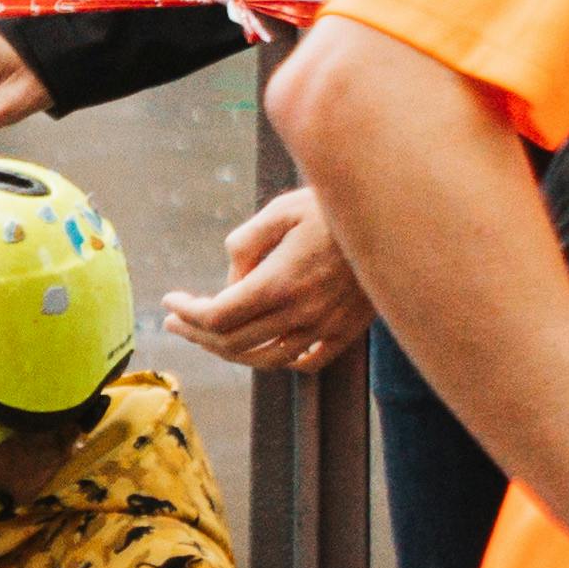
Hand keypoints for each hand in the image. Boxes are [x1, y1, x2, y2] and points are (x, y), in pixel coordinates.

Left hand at [164, 185, 370, 370]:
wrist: (398, 215)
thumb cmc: (336, 205)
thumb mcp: (281, 210)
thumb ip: (244, 244)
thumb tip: (231, 281)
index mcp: (279, 283)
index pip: (216, 317)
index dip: (186, 313)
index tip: (170, 303)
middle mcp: (301, 313)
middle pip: (234, 343)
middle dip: (197, 333)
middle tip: (178, 321)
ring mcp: (326, 326)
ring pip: (266, 359)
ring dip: (232, 351)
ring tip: (215, 336)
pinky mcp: (348, 329)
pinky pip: (309, 361)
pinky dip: (284, 362)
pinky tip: (271, 348)